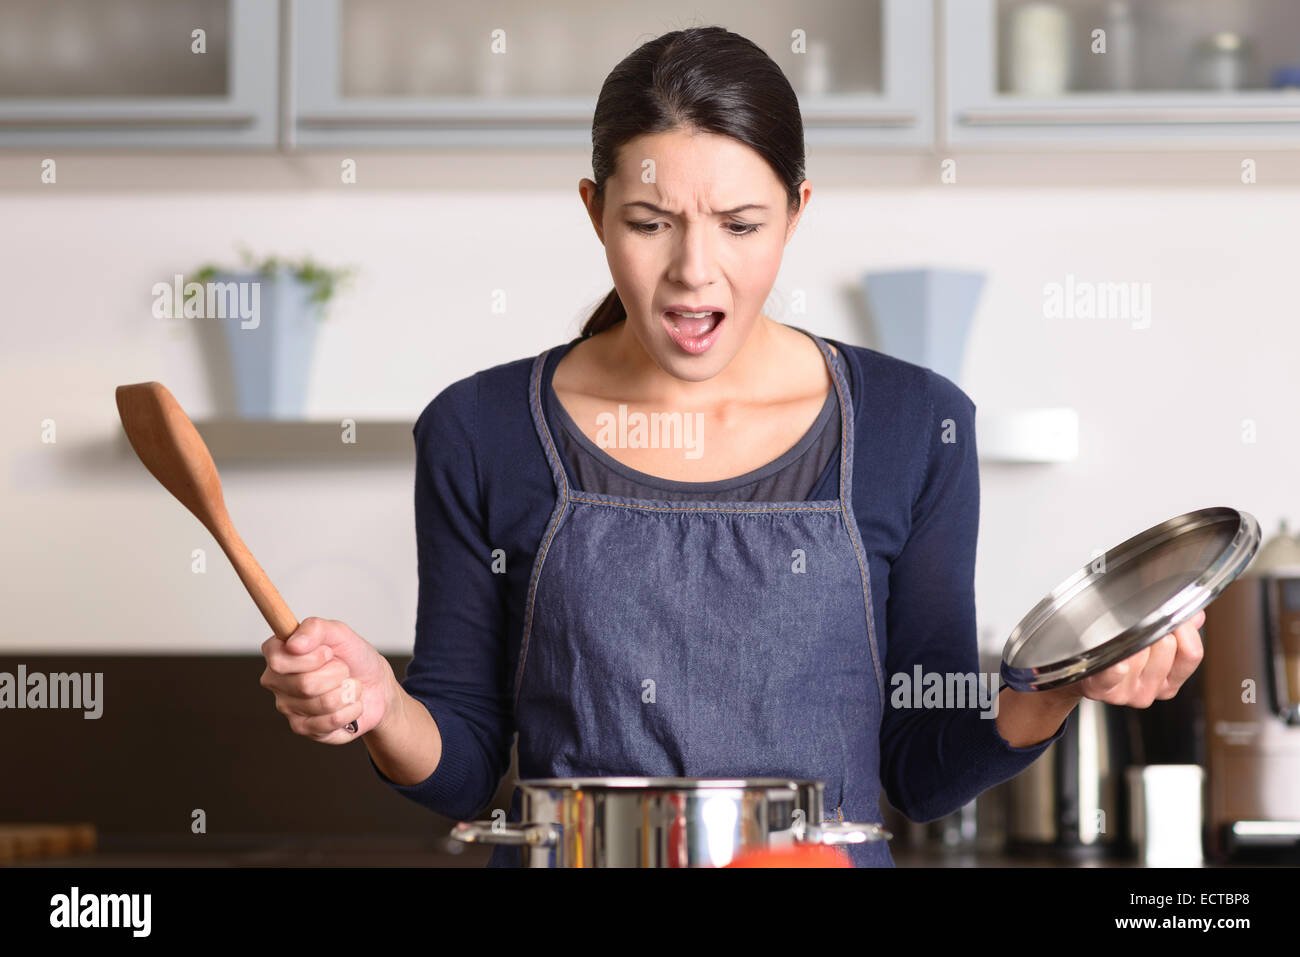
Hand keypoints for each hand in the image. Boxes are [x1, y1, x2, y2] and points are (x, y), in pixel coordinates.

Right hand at [259, 617, 397, 743]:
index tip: (328, 652)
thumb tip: (293, 643)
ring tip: (346, 686)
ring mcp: (287, 707)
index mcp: (278, 653)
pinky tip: (348, 704)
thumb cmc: (353, 657)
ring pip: (323, 704)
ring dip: (348, 692)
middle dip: (338, 674)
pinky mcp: (303, 728)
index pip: (278, 660)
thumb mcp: (340, 633)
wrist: (375, 685)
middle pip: (306, 684)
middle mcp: (276, 681)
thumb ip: (315, 628)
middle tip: (342, 669)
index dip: (311, 658)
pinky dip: (351, 709)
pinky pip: (331, 721)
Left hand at [1065, 609, 1206, 707]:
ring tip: (1118, 632)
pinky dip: (1118, 661)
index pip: (1191, 654)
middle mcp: (1150, 691)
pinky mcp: (1102, 689)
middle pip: (1167, 647)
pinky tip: (1116, 655)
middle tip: (1138, 620)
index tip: (1173, 613)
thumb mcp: (1148, 645)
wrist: (1075, 671)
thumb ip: (1175, 631)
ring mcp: (1127, 692)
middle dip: (1153, 627)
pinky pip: (1116, 671)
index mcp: (1169, 681)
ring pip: (1140, 651)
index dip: (1185, 630)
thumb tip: (1195, 616)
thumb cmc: (1112, 653)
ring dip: (1129, 635)